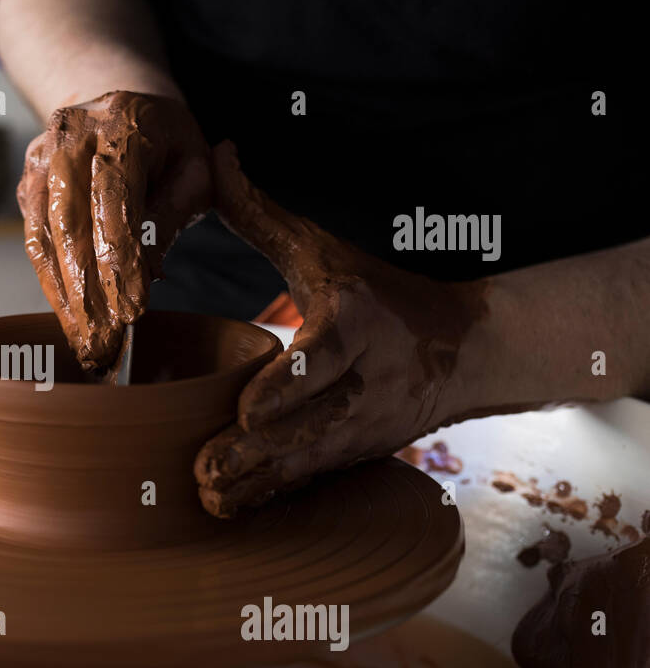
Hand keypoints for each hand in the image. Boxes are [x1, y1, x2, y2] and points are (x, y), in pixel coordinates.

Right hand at [17, 90, 212, 367]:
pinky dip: (52, 285)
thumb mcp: (195, 168)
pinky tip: (71, 321)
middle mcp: (71, 136)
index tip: (132, 310)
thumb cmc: (169, 144)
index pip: (114, 198)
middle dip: (86, 291)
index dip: (119, 258)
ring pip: (46, 238)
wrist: (123, 107)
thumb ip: (174, 213)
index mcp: (121, 123)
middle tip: (105, 344)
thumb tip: (150, 274)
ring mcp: (41, 159)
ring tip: (87, 344)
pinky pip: (35, 242)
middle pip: (71, 222)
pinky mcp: (28, 185)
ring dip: (64, 297)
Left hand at [194, 141, 489, 516]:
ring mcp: (368, 427)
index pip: (326, 359)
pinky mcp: (361, 457)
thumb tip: (214, 155)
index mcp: (360, 323)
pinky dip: (273, 497)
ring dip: (257, 484)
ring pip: (310, 463)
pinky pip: (314, 481)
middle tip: (203, 469)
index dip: (288, 388)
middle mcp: (369, 382)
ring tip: (207, 497)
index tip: (248, 410)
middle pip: (310, 424)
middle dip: (256, 451)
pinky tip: (229, 511)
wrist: (465, 351)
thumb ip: (262, 214)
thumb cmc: (378, 294)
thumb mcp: (324, 250)